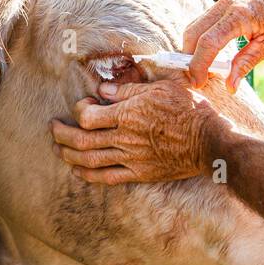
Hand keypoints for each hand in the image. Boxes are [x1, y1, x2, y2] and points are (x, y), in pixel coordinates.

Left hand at [51, 79, 219, 185]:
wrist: (210, 141)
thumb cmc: (189, 108)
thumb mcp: (162, 87)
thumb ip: (129, 90)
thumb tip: (103, 90)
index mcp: (129, 113)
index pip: (88, 116)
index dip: (78, 110)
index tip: (83, 105)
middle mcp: (125, 138)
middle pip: (81, 140)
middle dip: (61, 134)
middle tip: (53, 128)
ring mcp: (132, 158)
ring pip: (90, 160)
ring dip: (69, 155)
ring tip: (58, 150)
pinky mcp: (140, 173)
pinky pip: (107, 177)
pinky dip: (88, 175)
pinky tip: (78, 171)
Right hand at [183, 0, 263, 89]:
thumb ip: (247, 63)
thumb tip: (230, 86)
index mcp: (240, 16)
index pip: (208, 43)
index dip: (199, 66)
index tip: (199, 84)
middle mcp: (226, 5)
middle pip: (193, 34)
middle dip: (190, 59)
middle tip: (198, 79)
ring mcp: (223, 0)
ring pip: (194, 26)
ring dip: (193, 48)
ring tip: (204, 68)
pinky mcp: (224, 1)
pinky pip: (203, 21)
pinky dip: (200, 38)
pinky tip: (210, 53)